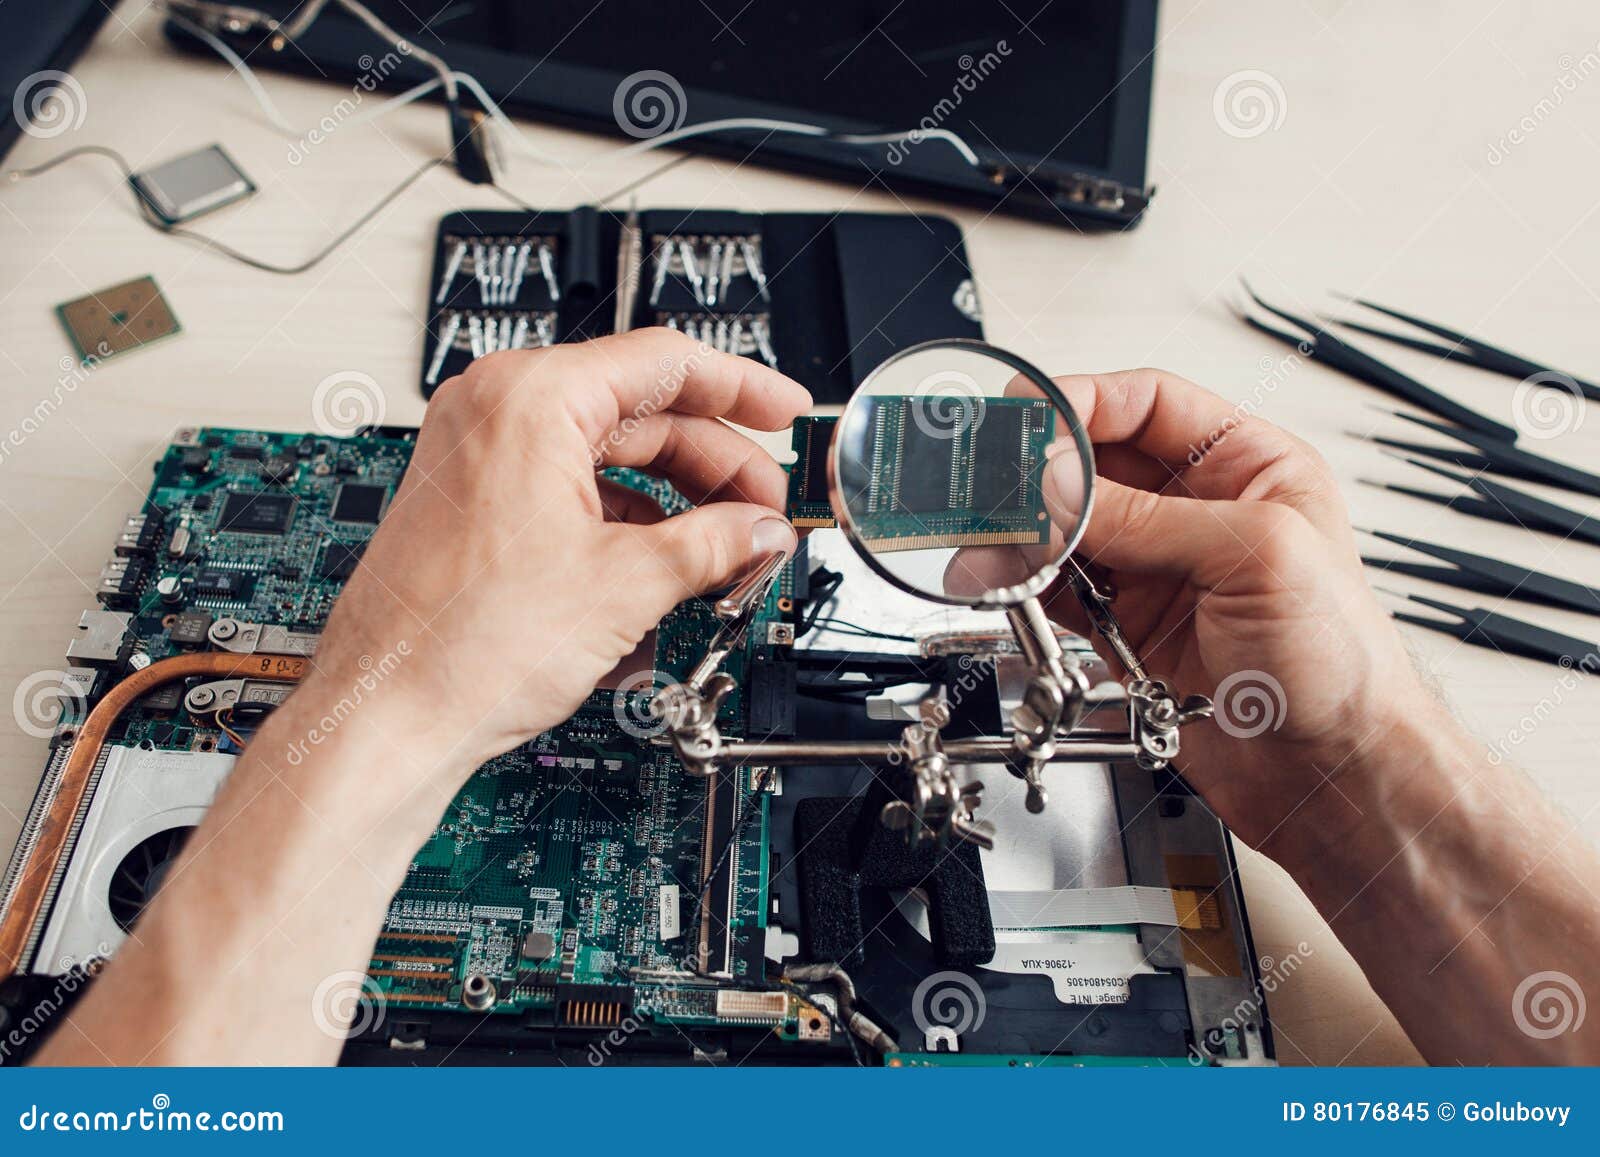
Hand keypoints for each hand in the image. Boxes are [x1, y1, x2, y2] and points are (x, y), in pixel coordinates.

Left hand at [306, 328, 808, 788]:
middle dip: (715, 462)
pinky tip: (671, 559)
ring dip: (678, 497)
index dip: (742, 388)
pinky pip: (572, 487)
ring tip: (729, 545)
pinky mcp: (476, 502)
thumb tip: (759, 532)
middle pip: (640, 410)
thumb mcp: (624, 585)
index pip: (663, 362)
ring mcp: (479, 456)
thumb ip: (712, 544)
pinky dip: (628, 518)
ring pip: (608, 453)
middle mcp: (494, 412)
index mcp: (527, 399)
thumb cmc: (461, 646)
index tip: (786, 411)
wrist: (387, 716)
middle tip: (766, 509)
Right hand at [1035, 369, 1439, 851]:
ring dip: (1020, 535)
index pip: (1147, 405)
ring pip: (1066, 530)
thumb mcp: (1256, 558)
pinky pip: (1058, 590)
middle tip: (992, 486)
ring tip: (988, 545)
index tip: (1027, 413)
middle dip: (1036, 475)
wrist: (1330, 774)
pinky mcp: (1126, 627)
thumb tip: (1061, 483)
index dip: (1082, 403)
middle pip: (1093, 466)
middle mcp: (1196, 512)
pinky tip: (1004, 581)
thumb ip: (1149, 517)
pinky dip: (1024, 585)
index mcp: (1247, 468)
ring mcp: (1158, 571)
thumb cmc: (1341, 665)